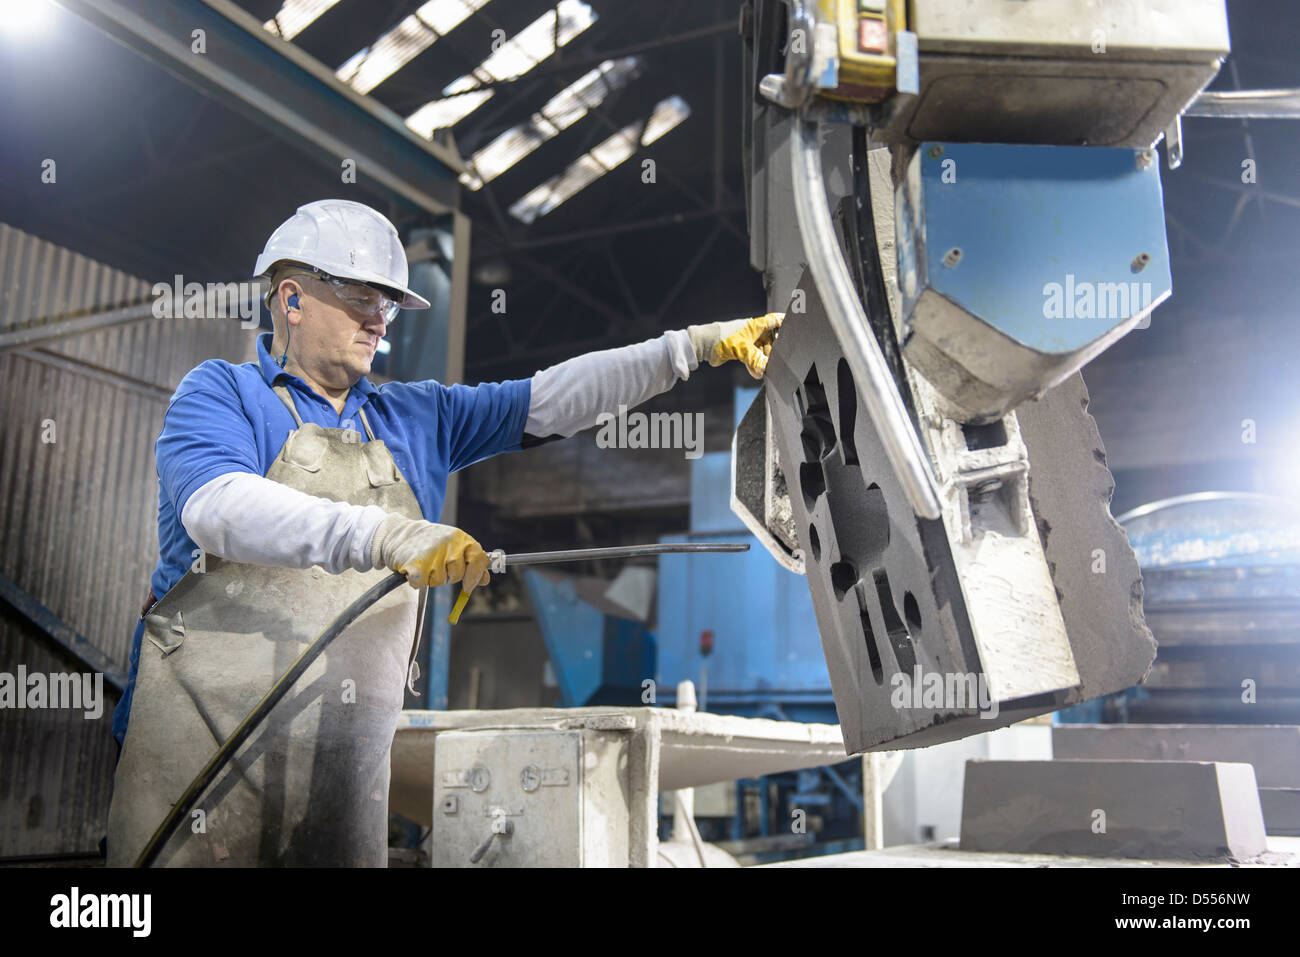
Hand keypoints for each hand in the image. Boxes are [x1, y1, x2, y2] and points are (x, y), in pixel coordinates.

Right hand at [370, 516, 490, 590]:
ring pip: (440, 581)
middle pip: (458, 574)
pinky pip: (423, 583)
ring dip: (433, 577)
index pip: (478, 558)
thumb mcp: (454, 545)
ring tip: (425, 563)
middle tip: (438, 565)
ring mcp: (432, 556)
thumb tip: (485, 579)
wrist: (401, 534)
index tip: (469, 585)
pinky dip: (418, 580)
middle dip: (449, 576)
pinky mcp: (417, 567)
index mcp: (460, 538)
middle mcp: (448, 545)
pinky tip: (415, 568)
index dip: (476, 574)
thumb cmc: (431, 542)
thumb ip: (471, 561)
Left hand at [687, 312, 783, 377]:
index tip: (795, 327)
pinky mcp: (743, 352)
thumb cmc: (722, 338)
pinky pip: (754, 359)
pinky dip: (755, 366)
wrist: (704, 345)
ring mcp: (749, 342)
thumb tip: (766, 368)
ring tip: (764, 371)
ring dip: (763, 362)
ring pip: (762, 352)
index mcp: (756, 325)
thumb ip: (756, 359)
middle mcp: (754, 332)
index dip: (785, 322)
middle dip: (774, 352)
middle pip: (771, 341)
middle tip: (777, 362)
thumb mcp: (742, 349)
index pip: (775, 321)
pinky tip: (756, 374)